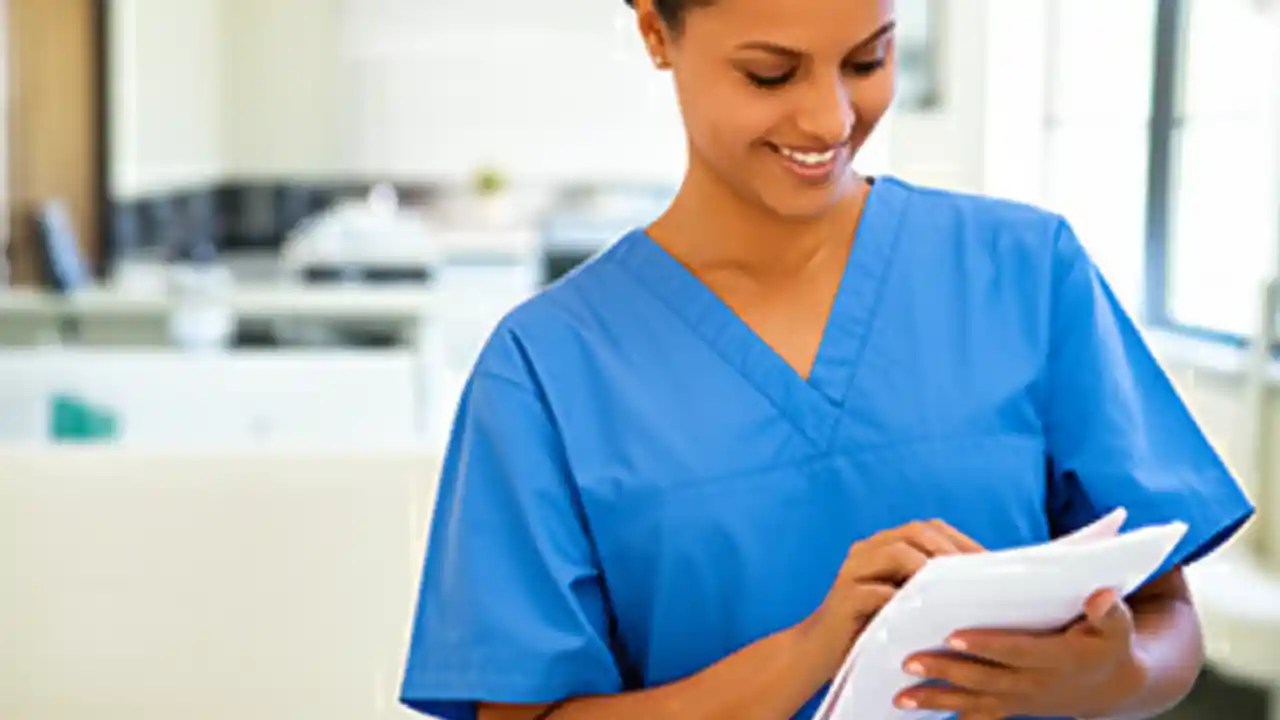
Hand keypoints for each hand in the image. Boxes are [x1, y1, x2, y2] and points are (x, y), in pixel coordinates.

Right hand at [804, 521, 983, 674]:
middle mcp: (866, 550)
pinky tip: (923, 617)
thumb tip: (984, 584)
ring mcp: (852, 571)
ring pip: (897, 552)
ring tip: (953, 592)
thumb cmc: (873, 628)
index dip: (961, 540)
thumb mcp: (905, 602)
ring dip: (929, 569)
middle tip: (974, 577)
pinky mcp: (843, 598)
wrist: (820, 652)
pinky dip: (902, 600)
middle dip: (949, 550)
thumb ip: (930, 586)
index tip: (989, 564)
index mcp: (883, 546)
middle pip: (915, 531)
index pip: (930, 528)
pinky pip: (877, 591)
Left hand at [895, 589, 1146, 719]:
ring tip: (899, 698)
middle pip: (983, 678)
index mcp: (1057, 658)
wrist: (1113, 685)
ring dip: (936, 700)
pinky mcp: (1011, 707)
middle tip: (908, 662)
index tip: (953, 636)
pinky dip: (947, 714)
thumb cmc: (1109, 644)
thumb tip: (1101, 596)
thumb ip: (1109, 612)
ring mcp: (1020, 700)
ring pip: (972, 701)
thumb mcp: (1118, 626)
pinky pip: (976, 715)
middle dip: (946, 671)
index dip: (986, 645)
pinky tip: (913, 713)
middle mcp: (1034, 684)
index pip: (1015, 650)